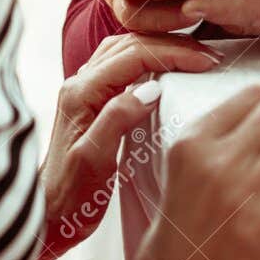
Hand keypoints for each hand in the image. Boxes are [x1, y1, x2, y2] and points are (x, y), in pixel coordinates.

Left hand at [37, 33, 220, 259]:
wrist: (49, 215)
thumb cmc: (71, 196)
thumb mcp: (95, 161)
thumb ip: (118, 119)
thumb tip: (151, 89)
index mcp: (81, 92)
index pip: (134, 55)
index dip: (174, 53)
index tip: (206, 62)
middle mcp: (79, 83)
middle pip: (131, 44)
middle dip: (173, 45)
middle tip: (210, 56)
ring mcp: (84, 89)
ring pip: (125, 49)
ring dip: (161, 47)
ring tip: (194, 56)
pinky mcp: (91, 99)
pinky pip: (121, 64)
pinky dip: (148, 57)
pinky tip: (166, 66)